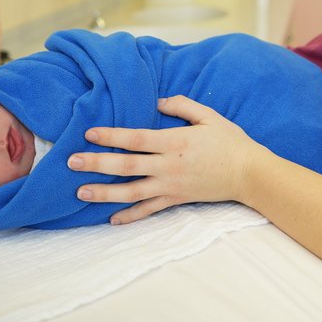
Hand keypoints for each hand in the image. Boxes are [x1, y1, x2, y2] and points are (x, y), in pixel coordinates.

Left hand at [67, 95, 263, 223]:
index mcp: (174, 141)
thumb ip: (181, 105)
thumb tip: (157, 101)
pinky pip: (150, 210)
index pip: (135, 139)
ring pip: (132, 192)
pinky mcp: (177, 199)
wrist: (250, 173)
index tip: (89, 133)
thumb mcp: (208, 116)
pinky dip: (130, 216)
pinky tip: (111, 220)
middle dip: (97, 164)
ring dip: (104, 193)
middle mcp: (168, 166)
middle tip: (72, 162)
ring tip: (81, 192)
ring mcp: (171, 186)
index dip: (111, 136)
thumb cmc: (230, 142)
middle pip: (126, 166)